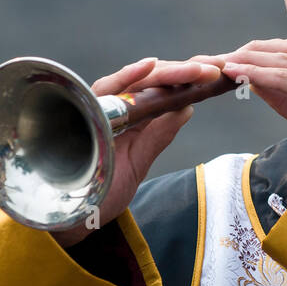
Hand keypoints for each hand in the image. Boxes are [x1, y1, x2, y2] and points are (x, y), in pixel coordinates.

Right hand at [50, 56, 223, 247]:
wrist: (68, 220)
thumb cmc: (98, 191)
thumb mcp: (138, 162)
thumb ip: (158, 135)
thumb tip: (187, 107)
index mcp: (128, 116)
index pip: (162, 90)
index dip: (188, 80)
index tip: (218, 74)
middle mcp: (113, 105)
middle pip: (153, 81)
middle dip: (187, 74)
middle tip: (217, 69)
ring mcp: (97, 105)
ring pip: (138, 80)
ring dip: (170, 73)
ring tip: (198, 69)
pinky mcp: (82, 111)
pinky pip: (106, 88)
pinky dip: (127, 76)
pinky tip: (150, 65)